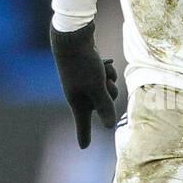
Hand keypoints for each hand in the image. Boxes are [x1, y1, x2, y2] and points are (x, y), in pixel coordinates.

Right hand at [50, 22, 118, 148]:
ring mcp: (84, 81)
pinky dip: (107, 70)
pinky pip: (105, 76)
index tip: (84, 147)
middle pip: (103, 104)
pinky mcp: (89, 69)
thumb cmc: (83, 63)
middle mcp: (79, 93)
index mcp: (77, 101)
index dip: (84, 136)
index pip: (82, 123)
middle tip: (104, 81)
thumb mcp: (97, 87)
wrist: (72, 35)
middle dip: (110, 92)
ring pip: (107, 88)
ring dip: (110, 79)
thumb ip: (104, 106)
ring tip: (103, 69)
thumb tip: (109, 127)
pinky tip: (103, 61)